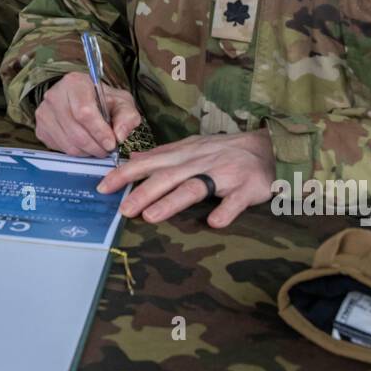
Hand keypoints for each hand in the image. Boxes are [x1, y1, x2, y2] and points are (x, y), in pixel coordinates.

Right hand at [34, 71, 142, 158]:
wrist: (83, 99)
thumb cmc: (103, 100)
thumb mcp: (121, 102)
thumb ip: (127, 117)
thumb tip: (119, 136)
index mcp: (74, 83)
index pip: (84, 112)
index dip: (99, 131)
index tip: (111, 143)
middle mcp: (54, 96)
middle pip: (75, 131)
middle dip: (95, 146)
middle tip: (107, 150)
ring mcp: (44, 113)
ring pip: (68, 143)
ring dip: (87, 152)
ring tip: (98, 147)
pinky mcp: (41, 129)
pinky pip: (60, 149)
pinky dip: (75, 152)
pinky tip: (84, 144)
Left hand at [98, 131, 276, 227]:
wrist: (267, 148)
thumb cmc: (223, 151)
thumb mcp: (191, 147)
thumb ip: (162, 155)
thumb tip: (132, 160)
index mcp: (184, 155)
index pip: (149, 163)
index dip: (125, 174)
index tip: (102, 187)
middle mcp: (200, 162)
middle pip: (167, 177)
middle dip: (143, 192)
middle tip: (122, 210)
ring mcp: (224, 175)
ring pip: (195, 187)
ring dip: (172, 202)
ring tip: (151, 216)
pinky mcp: (247, 188)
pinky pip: (235, 201)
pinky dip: (225, 211)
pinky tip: (213, 222)